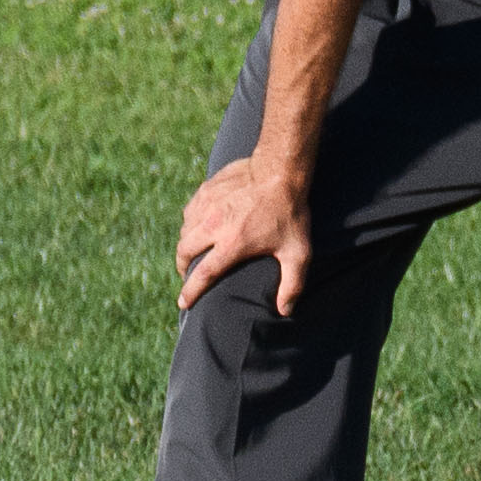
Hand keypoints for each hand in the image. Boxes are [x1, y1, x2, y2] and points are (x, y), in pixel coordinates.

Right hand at [176, 157, 310, 314]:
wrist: (281, 170)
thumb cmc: (291, 213)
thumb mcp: (298, 252)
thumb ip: (292, 284)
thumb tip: (285, 310)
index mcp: (231, 244)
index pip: (202, 275)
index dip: (190, 292)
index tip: (183, 303)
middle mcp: (213, 226)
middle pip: (185, 253)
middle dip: (183, 267)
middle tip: (188, 274)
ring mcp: (207, 206)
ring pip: (184, 231)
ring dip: (186, 245)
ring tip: (193, 252)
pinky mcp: (205, 190)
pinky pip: (189, 212)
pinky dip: (190, 223)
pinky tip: (198, 226)